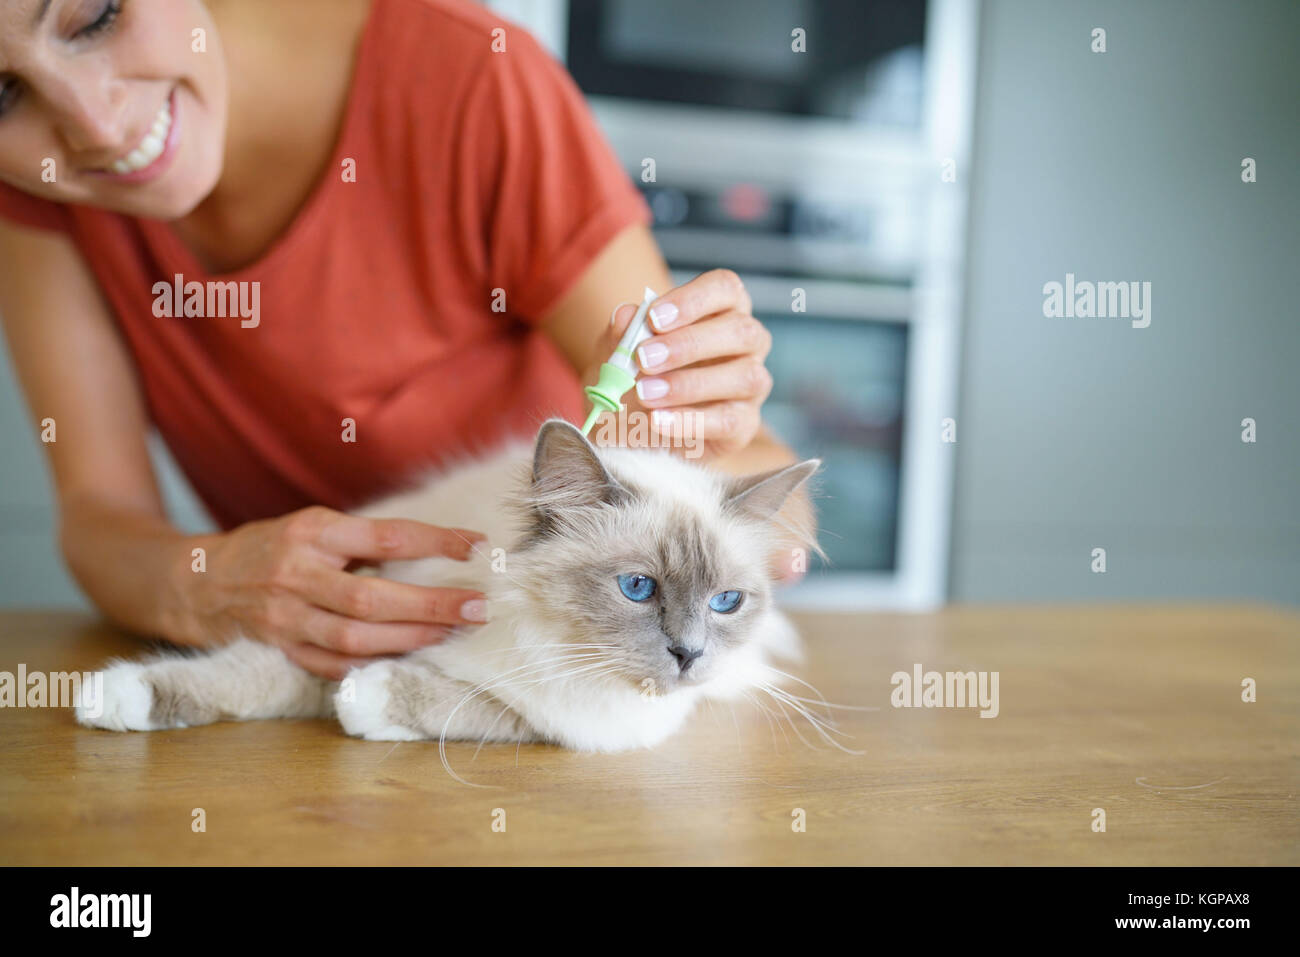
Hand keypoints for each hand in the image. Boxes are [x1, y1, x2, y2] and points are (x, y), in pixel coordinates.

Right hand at [176, 506, 488, 678]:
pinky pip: (334, 665)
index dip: (435, 541)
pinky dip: (373, 663)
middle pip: (372, 597)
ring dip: (410, 639)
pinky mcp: (281, 650)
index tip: (477, 545)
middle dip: (431, 604)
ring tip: (450, 633)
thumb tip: (434, 552)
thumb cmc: (271, 548)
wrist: (196, 583)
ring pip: (355, 637)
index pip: (384, 537)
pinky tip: (406, 657)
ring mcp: (285, 618)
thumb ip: (362, 541)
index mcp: (311, 533)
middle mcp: (297, 575)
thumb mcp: (312, 527)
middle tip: (476, 607)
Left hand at [600, 269, 772, 458]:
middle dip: (689, 344)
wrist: (630, 428)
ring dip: (690, 384)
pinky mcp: (745, 423)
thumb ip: (622, 335)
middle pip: (740, 331)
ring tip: (646, 393)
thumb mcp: (617, 354)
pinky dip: (690, 420)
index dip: (692, 300)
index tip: (653, 318)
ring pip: (744, 376)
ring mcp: (751, 384)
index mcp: (722, 309)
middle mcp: (747, 343)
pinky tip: (657, 420)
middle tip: (644, 359)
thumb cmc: (633, 377)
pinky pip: (730, 420)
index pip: (724, 288)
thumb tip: (625, 316)